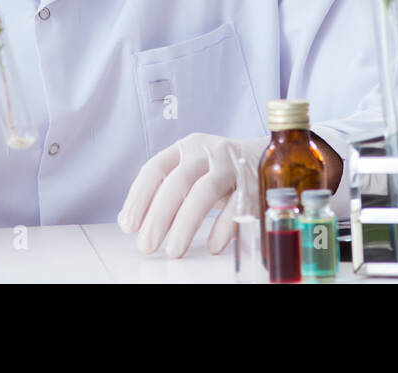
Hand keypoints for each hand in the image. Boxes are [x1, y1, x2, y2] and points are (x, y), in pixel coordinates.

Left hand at [117, 131, 269, 257]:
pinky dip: (224, 227)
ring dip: (186, 223)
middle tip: (146, 245)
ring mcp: (233, 165)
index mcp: (186, 147)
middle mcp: (208, 152)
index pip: (155, 168)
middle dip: (159, 215)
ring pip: (206, 191)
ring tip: (173, 250)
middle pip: (178, 181)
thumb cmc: (219, 171)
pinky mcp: (255, 183)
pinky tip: (213, 246)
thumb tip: (130, 222)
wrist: (268, 158)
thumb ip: (163, 192)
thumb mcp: (192, 172)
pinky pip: (237, 205)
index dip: (139, 197)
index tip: (129, 225)